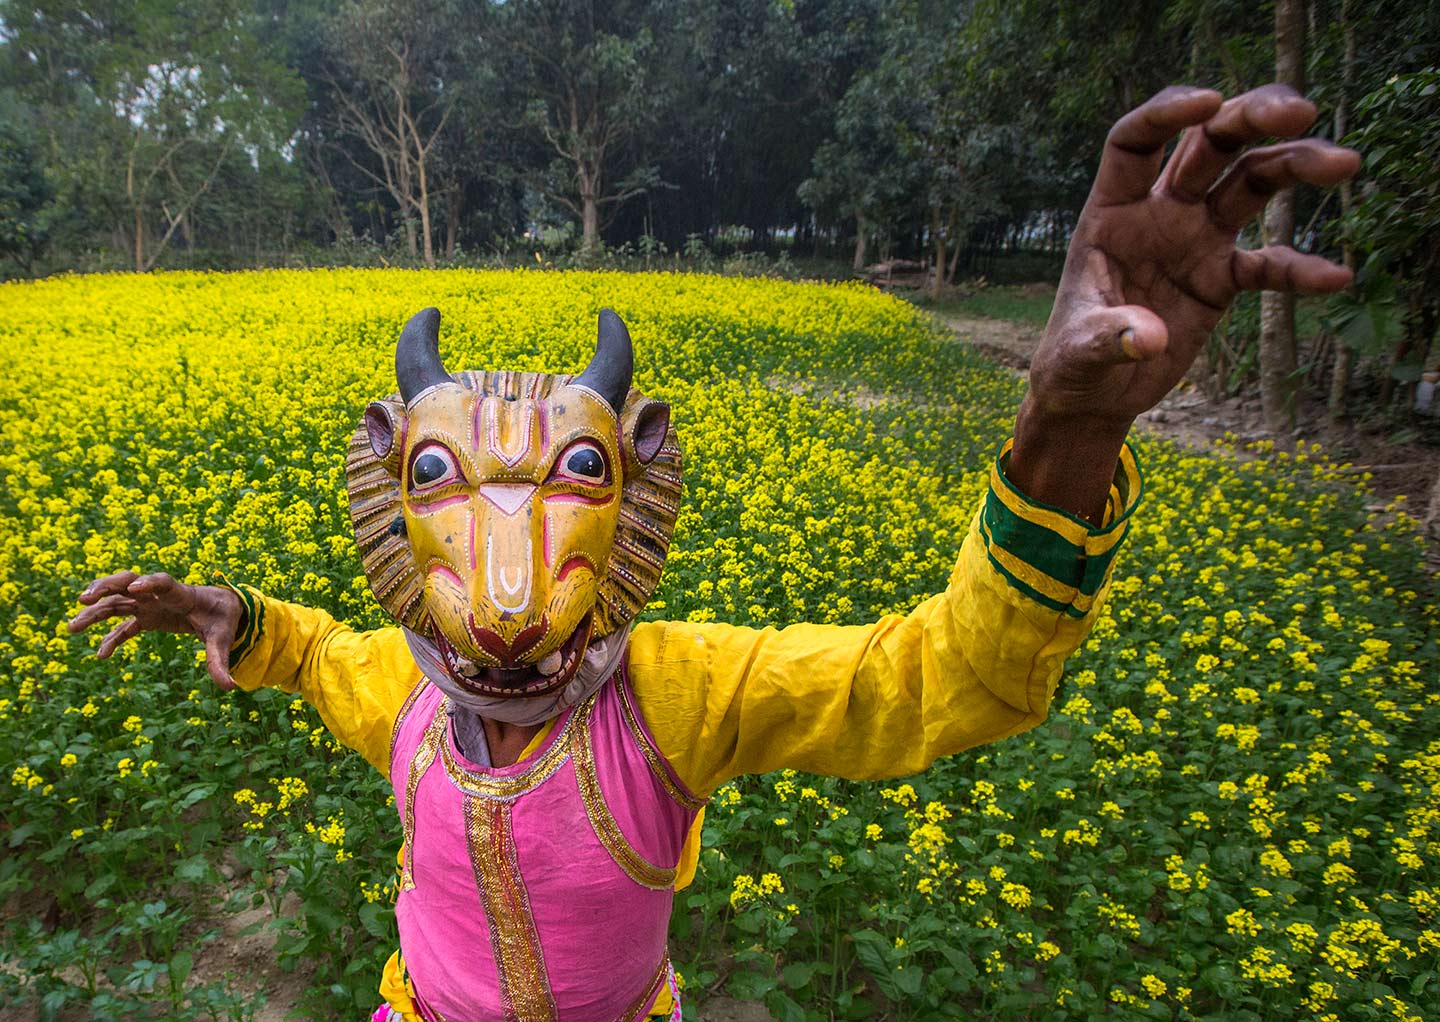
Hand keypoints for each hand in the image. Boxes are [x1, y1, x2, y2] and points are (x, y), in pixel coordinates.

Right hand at [68, 571, 243, 689]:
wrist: (221, 610)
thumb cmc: (223, 619)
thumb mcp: (223, 639)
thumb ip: (220, 661)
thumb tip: (229, 687)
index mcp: (182, 594)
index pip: (163, 583)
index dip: (150, 583)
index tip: (134, 588)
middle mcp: (160, 596)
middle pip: (128, 583)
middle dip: (105, 588)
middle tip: (83, 599)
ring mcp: (150, 605)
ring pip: (117, 602)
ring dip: (95, 612)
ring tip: (72, 627)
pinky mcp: (147, 618)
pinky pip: (124, 627)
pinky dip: (112, 639)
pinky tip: (100, 655)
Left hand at [1010, 84, 1359, 520]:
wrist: (1093, 393)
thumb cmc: (1072, 361)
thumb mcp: (1078, 351)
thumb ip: (1107, 337)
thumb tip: (1147, 338)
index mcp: (1112, 211)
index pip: (1136, 142)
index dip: (1168, 113)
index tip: (1208, 101)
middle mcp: (1158, 213)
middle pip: (1208, 145)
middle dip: (1251, 119)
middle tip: (1300, 111)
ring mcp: (1194, 240)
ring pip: (1250, 183)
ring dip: (1294, 164)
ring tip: (1343, 163)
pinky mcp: (1221, 279)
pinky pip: (1268, 266)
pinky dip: (1300, 270)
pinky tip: (1334, 278)